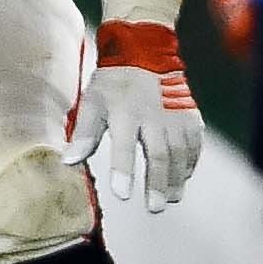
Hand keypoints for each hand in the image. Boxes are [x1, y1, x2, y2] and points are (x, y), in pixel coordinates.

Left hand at [62, 22, 202, 211]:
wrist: (145, 56)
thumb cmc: (113, 84)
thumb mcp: (91, 103)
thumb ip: (83, 134)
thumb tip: (68, 161)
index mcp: (126, 114)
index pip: (124, 147)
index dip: (123, 171)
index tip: (122, 194)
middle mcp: (155, 117)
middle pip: (159, 156)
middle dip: (156, 184)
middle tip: (153, 207)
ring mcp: (177, 118)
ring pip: (181, 155)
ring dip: (175, 179)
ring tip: (169, 199)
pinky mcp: (191, 118)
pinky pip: (194, 146)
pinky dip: (189, 164)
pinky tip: (183, 178)